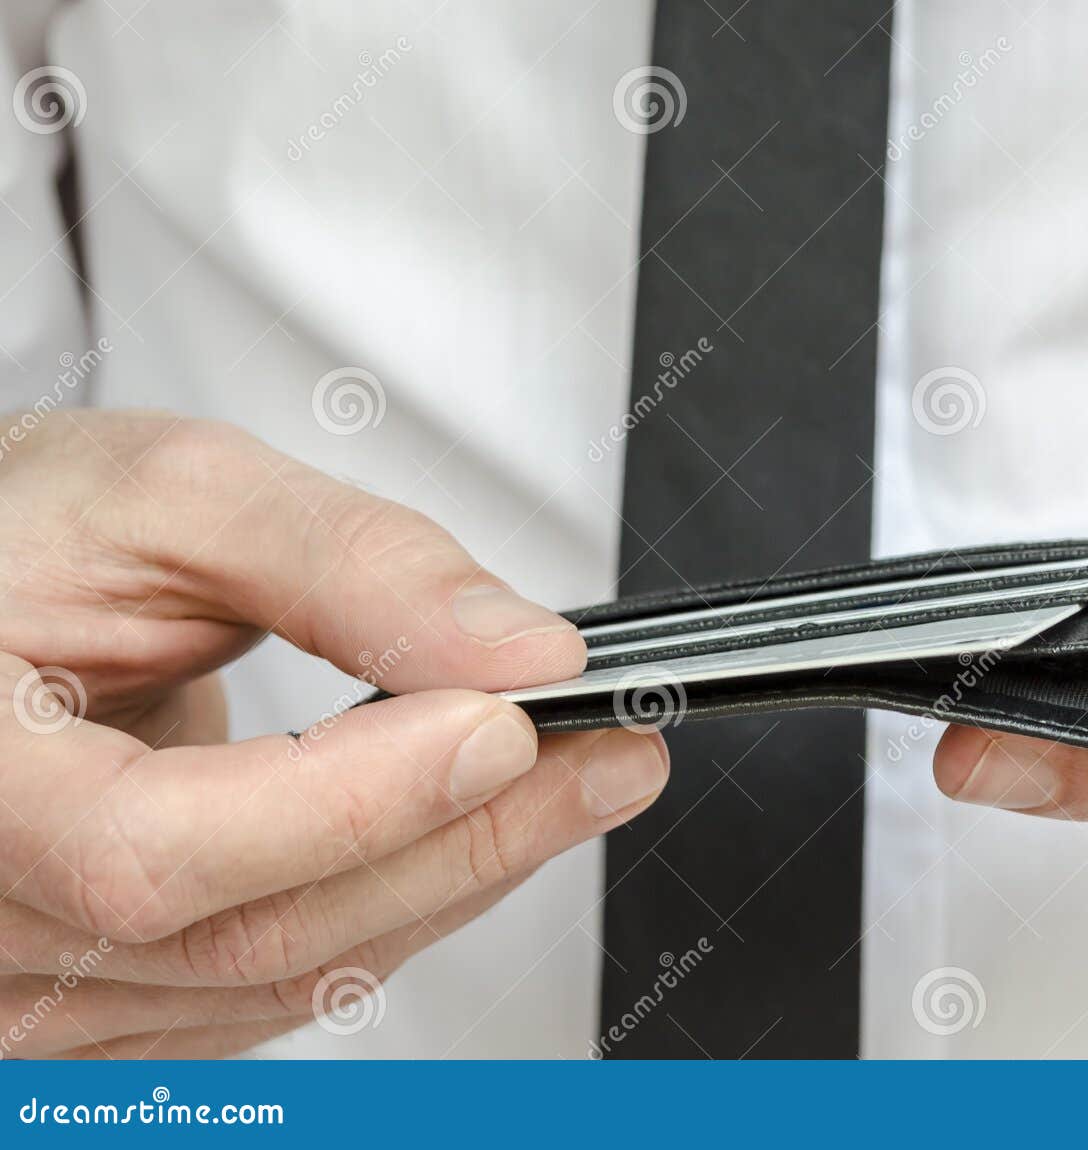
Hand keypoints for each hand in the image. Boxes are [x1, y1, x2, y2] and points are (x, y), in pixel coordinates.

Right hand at [0, 412, 666, 1058]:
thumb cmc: (18, 535)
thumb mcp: (167, 496)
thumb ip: (344, 565)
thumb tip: (515, 652)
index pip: (154, 852)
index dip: (352, 802)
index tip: (509, 724)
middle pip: (257, 935)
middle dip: (471, 839)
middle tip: (613, 750)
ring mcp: (35, 991)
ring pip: (292, 977)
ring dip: (463, 873)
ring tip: (582, 778)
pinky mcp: (107, 1003)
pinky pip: (280, 987)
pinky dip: (403, 900)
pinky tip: (477, 828)